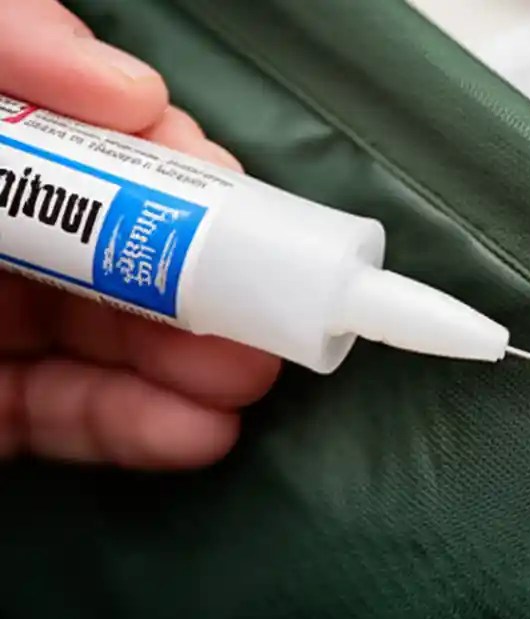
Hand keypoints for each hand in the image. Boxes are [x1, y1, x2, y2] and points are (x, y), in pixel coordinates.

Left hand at [0, 0, 278, 468]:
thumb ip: (11, 44)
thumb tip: (136, 95)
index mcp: (8, 165)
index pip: (117, 163)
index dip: (184, 182)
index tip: (232, 206)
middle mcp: (9, 245)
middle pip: (136, 262)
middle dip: (216, 290)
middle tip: (274, 314)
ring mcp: (1, 331)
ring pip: (122, 351)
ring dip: (203, 371)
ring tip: (249, 385)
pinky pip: (72, 424)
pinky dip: (143, 433)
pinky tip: (199, 434)